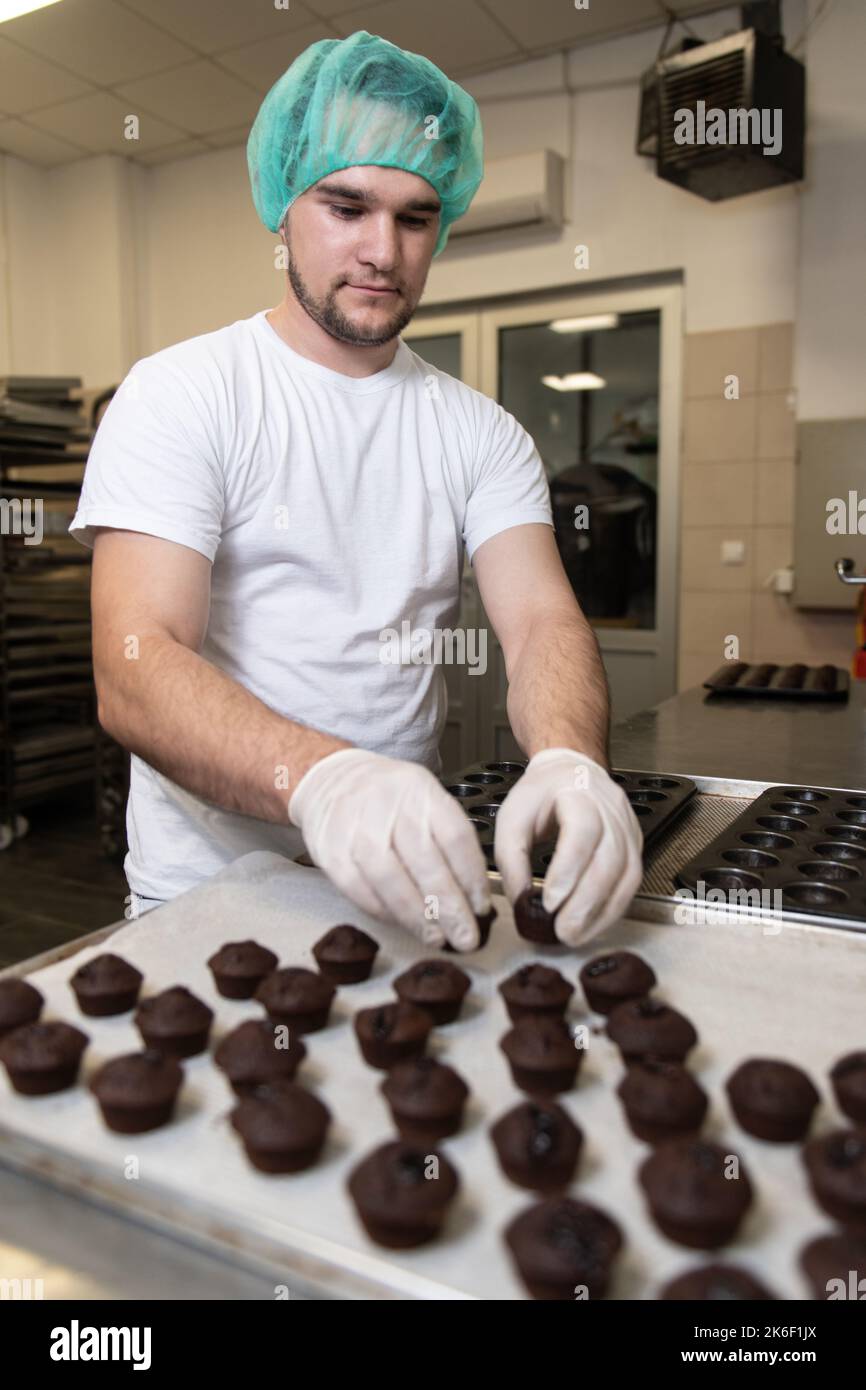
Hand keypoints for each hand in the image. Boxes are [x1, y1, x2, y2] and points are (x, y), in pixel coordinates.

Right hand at [288, 748, 491, 949]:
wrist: (332, 780)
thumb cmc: (388, 799)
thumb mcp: (423, 799)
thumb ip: (447, 840)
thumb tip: (474, 897)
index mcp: (420, 791)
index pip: (454, 837)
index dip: (472, 878)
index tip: (482, 909)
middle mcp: (388, 806)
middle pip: (426, 862)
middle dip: (450, 907)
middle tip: (467, 938)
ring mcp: (355, 829)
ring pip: (391, 879)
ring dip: (417, 916)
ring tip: (437, 939)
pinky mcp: (330, 852)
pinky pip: (360, 889)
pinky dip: (384, 912)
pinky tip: (403, 924)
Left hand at [494, 748, 643, 945]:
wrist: (571, 774)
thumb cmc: (541, 795)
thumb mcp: (513, 817)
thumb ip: (512, 858)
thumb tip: (521, 902)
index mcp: (580, 793)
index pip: (583, 830)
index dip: (569, 868)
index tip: (550, 901)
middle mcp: (612, 811)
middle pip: (610, 858)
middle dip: (586, 901)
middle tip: (563, 930)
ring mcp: (628, 830)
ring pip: (627, 875)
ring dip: (602, 912)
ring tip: (575, 935)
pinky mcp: (634, 849)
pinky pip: (630, 884)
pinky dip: (612, 910)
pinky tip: (592, 925)